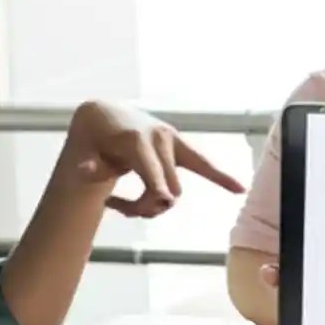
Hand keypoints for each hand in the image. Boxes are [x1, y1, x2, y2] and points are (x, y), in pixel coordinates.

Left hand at [62, 100, 245, 216]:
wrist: (106, 116)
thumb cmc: (94, 138)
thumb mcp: (84, 151)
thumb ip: (89, 165)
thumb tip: (84, 172)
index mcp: (137, 141)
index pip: (152, 173)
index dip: (154, 191)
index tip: (158, 203)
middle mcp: (160, 139)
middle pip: (166, 189)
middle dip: (145, 206)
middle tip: (117, 207)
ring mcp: (172, 141)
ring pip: (176, 188)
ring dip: (155, 202)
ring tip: (124, 203)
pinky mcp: (180, 147)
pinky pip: (204, 164)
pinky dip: (221, 176)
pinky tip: (239, 189)